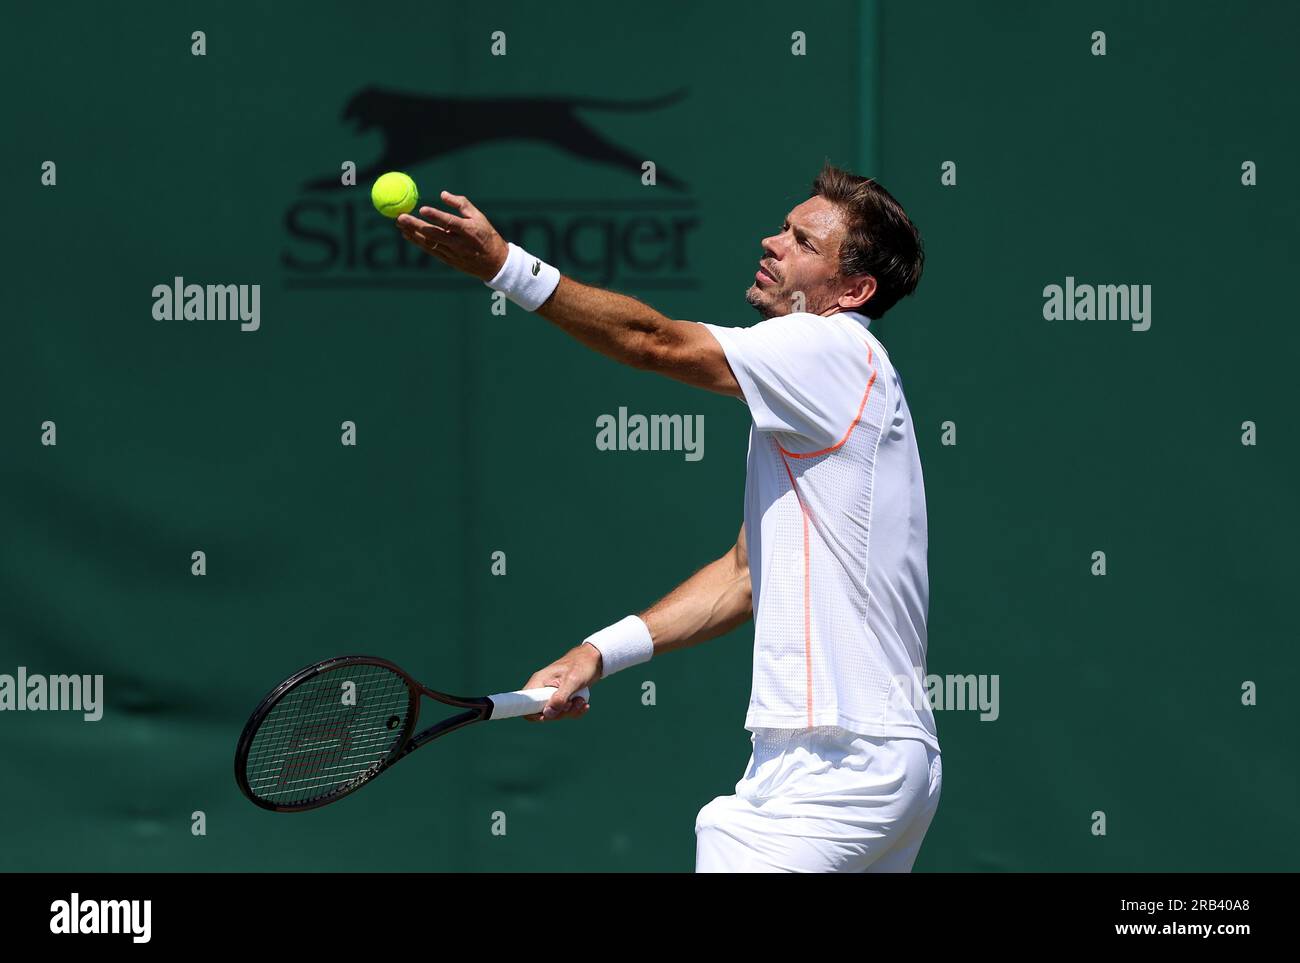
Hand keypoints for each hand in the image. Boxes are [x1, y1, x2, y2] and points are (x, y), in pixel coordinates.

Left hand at [395, 190, 510, 280]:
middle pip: (434, 234)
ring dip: (412, 233)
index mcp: (469, 231)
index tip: (422, 209)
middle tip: (400, 217)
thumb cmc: (486, 235)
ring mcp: (453, 254)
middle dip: (415, 225)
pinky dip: (418, 242)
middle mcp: (459, 244)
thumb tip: (442, 194)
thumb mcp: (479, 216)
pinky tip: (408, 234)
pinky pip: (430, 250)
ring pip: (429, 243)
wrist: (495, 264)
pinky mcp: (448, 261)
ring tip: (399, 224)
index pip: (450, 222)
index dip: (436, 216)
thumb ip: (461, 204)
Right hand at [522, 643, 602, 722]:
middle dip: (559, 713)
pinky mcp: (562, 697)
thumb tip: (547, 714)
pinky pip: (565, 711)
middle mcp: (543, 688)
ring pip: (556, 713)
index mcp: (540, 682)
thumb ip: (560, 698)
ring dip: (570, 711)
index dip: (532, 714)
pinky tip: (584, 703)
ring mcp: (553, 693)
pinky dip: (575, 710)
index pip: (525, 703)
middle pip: (542, 712)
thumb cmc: (582, 665)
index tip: (546, 717)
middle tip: (572, 703)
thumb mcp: (572, 681)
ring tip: (582, 700)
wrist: (594, 658)